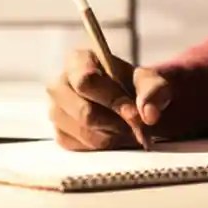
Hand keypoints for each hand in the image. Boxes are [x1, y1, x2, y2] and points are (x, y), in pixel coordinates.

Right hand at [45, 47, 171, 150]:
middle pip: (84, 112)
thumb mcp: (149, 81)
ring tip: (126, 128)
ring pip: (84, 132)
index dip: (112, 100)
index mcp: (78, 60)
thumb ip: (153, 91)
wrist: (125, 101)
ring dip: (112, 135)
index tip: (133, 112)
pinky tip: (113, 135)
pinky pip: (82, 147)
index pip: (86, 81)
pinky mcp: (60, 134)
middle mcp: (59, 84)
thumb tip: (148, 115)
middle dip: (114, 123)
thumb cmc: (132, 85)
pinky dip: (103, 145)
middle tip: (134, 126)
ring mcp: (55, 110)